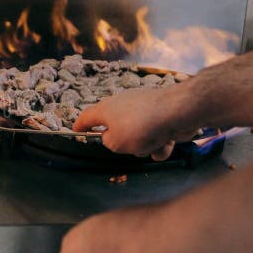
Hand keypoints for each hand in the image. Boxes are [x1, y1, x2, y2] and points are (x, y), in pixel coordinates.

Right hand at [73, 87, 195, 160]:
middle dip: (125, 143)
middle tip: (130, 147)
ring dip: (146, 145)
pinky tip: (167, 143)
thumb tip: (114, 138)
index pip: (86, 117)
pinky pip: (156, 135)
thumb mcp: (114, 143)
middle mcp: (122, 105)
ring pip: (139, 136)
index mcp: (105, 109)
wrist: (177, 112)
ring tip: (154, 145)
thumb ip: (108, 143)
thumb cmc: (140, 126)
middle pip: (116, 129)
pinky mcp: (161, 115)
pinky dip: (161, 142)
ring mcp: (143, 109)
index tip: (76, 131)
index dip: (80, 126)